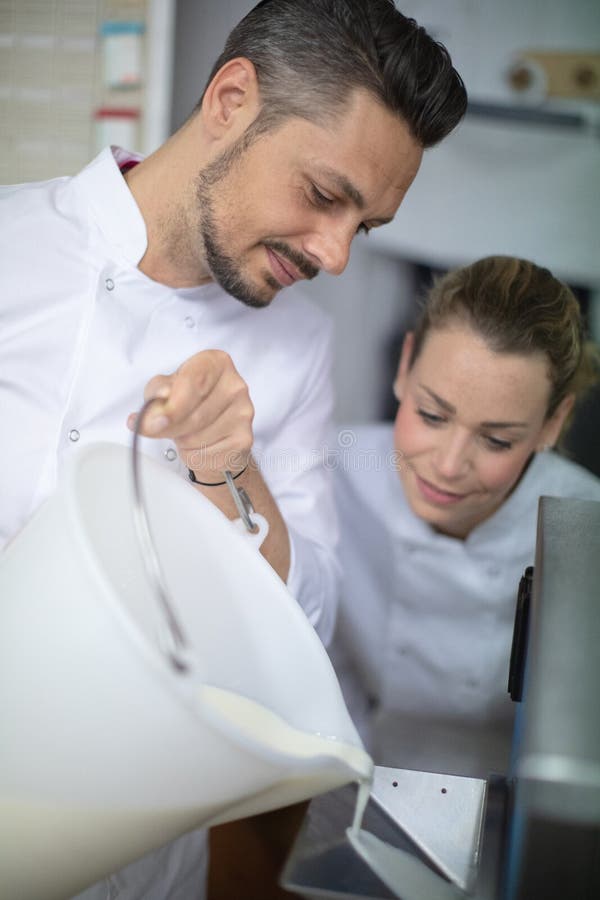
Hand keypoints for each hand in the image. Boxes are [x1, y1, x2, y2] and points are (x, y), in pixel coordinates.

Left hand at [127, 350, 253, 482]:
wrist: (212, 426)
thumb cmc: (187, 401)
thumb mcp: (164, 387)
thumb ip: (157, 393)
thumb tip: (159, 405)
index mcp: (216, 363)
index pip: (194, 382)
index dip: (172, 406)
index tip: (155, 422)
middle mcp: (235, 385)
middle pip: (195, 415)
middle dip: (170, 428)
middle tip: (159, 428)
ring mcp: (243, 413)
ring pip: (198, 438)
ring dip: (181, 441)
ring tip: (185, 432)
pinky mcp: (244, 439)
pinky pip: (206, 455)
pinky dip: (192, 455)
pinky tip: (197, 444)